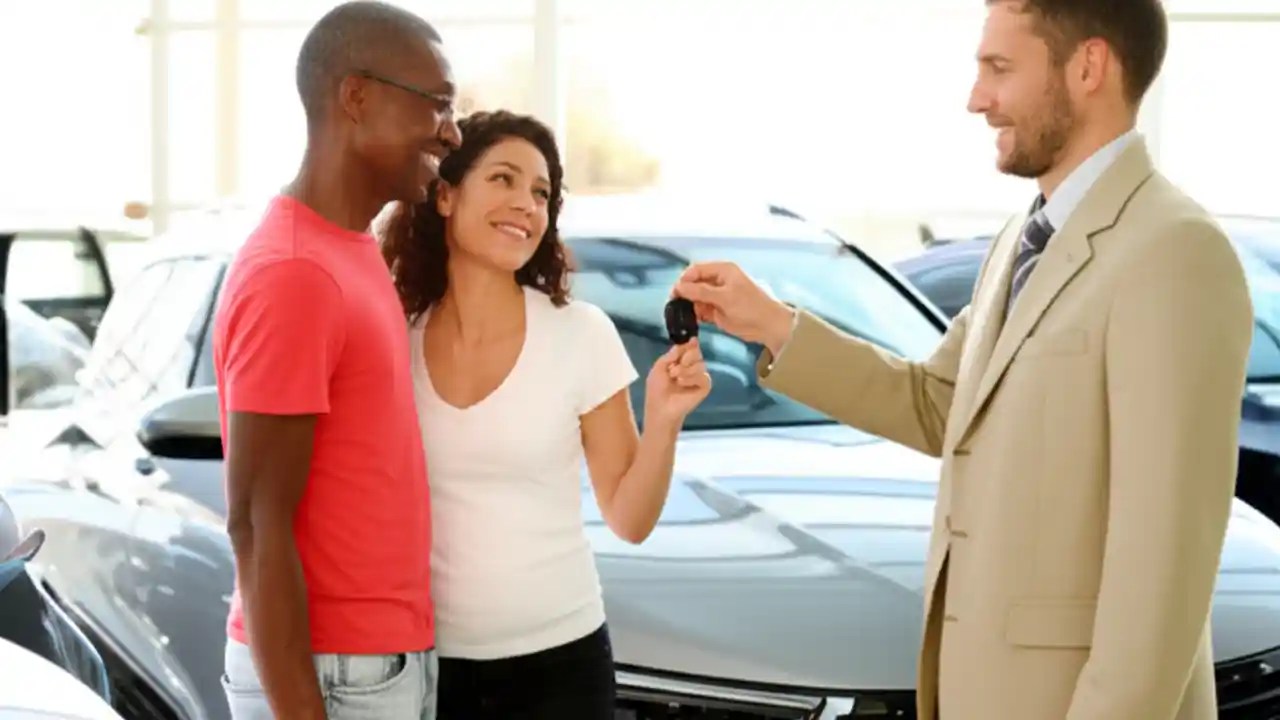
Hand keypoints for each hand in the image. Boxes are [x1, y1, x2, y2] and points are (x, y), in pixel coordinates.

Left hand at [644, 339, 711, 427]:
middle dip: (687, 357)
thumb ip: (672, 354)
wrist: (660, 408)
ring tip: (675, 378)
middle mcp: (691, 367)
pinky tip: (683, 384)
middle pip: (697, 352)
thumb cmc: (657, 390)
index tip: (692, 341)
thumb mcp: (659, 367)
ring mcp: (699, 377)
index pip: (690, 347)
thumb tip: (690, 341)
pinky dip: (692, 379)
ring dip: (686, 370)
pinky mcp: (704, 387)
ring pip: (701, 364)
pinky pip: (704, 377)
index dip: (691, 344)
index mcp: (680, 361)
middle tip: (674, 368)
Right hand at [672, 262, 794, 355]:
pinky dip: (695, 314)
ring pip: (696, 297)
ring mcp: (718, 296)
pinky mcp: (717, 311)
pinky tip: (690, 320)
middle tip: (675, 305)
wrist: (768, 326)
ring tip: (682, 314)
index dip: (684, 280)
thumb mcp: (724, 297)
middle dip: (685, 293)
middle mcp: (719, 281)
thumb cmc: (750, 307)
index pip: (696, 270)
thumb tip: (679, 287)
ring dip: (689, 305)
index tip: (675, 293)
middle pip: (694, 283)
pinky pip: (701, 310)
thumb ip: (700, 292)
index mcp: (723, 270)